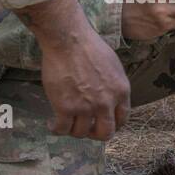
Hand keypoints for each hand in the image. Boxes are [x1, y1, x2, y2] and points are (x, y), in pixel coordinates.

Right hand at [18, 0, 129, 139]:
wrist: (68, 40)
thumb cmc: (89, 46)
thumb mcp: (113, 66)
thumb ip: (114, 86)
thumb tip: (110, 98)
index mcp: (121, 92)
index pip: (122, 119)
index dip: (112, 124)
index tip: (103, 123)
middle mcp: (106, 103)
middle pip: (105, 133)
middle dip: (95, 134)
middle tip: (86, 129)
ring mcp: (85, 107)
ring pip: (81, 133)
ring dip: (73, 131)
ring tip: (66, 124)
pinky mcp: (65, 107)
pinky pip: (62, 129)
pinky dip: (56, 129)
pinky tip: (52, 124)